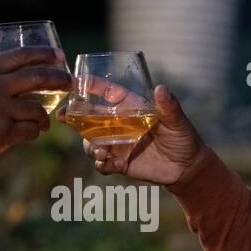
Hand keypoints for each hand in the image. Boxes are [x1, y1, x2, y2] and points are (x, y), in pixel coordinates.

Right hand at [0, 47, 70, 166]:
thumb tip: (22, 80)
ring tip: (44, 121)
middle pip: (37, 77)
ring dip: (44, 116)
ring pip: (37, 108)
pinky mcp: (4, 132)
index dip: (43, 54)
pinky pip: (31, 130)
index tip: (58, 56)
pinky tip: (32, 133)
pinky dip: (34, 132)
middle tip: (69, 83)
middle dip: (58, 79)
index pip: (20, 55)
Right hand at [83, 83, 203, 185]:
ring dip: (91, 146)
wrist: (186, 168)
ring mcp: (117, 144)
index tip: (74, 82)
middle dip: (73, 117)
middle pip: (89, 118)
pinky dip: (102, 164)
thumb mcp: (177, 121)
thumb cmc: (183, 138)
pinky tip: (111, 164)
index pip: (107, 93)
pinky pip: (102, 163)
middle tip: (64, 117)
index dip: (90, 86)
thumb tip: (161, 89)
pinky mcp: (119, 163)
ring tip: (101, 151)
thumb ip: (169, 107)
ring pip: (91, 142)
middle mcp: (119, 124)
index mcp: (130, 108)